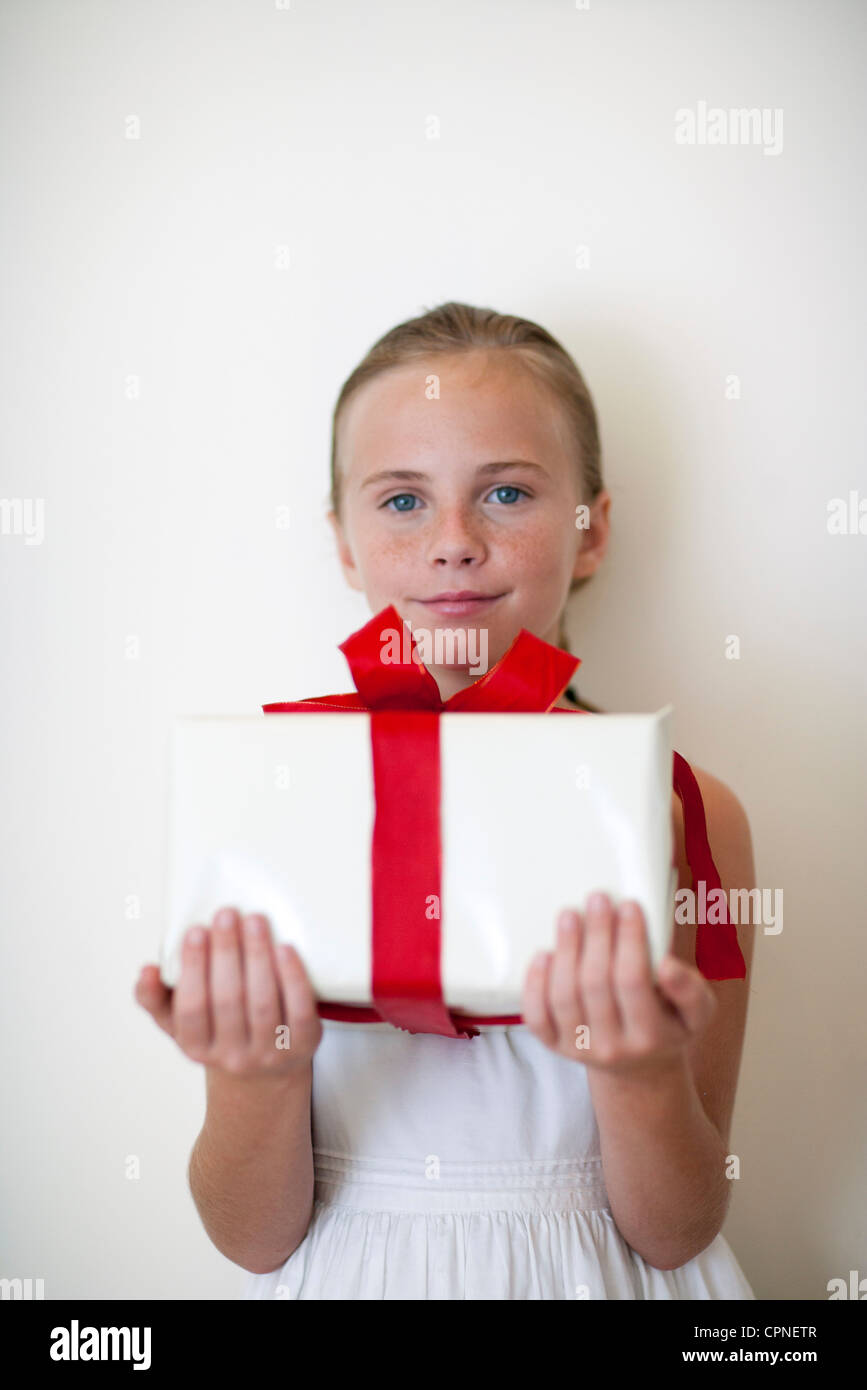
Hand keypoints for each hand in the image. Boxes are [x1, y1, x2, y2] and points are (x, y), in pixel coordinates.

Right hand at [134, 907, 322, 1080]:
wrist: (265, 1068)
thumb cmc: (218, 1029)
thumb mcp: (179, 1022)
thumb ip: (155, 997)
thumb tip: (147, 970)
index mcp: (196, 1047)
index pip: (191, 1008)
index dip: (194, 969)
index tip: (196, 929)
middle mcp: (232, 1056)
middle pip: (228, 1001)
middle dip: (227, 953)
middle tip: (227, 913)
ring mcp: (269, 1053)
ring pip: (263, 1003)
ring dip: (258, 957)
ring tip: (255, 920)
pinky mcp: (303, 1046)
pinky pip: (299, 1011)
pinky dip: (292, 978)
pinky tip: (285, 948)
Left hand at [521, 893, 716, 1074]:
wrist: (639, 1068)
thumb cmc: (668, 1025)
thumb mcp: (697, 1013)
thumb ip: (690, 989)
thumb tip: (667, 965)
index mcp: (650, 1036)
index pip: (633, 981)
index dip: (629, 940)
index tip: (629, 905)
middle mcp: (613, 1047)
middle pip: (595, 984)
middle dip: (596, 935)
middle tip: (597, 899)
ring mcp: (580, 1048)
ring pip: (564, 997)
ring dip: (565, 950)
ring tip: (569, 915)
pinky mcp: (555, 1046)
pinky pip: (537, 1017)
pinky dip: (535, 984)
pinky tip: (543, 953)